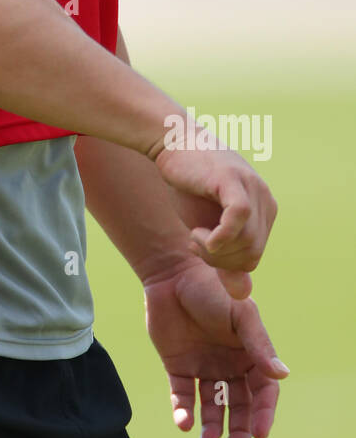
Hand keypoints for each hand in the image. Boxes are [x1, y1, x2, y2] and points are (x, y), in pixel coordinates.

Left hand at [143, 258, 288, 437]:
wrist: (173, 273)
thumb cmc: (213, 289)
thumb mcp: (241, 315)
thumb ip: (258, 345)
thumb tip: (282, 374)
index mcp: (250, 354)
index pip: (262, 392)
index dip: (263, 413)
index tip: (259, 433)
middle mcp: (229, 365)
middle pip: (238, 406)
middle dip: (237, 430)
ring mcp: (204, 367)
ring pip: (211, 406)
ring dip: (211, 426)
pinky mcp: (178, 366)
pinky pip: (183, 395)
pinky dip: (184, 411)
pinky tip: (184, 421)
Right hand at [151, 138, 276, 283]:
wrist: (171, 142)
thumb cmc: (187, 184)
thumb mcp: (205, 228)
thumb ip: (224, 258)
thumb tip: (243, 295)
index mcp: (263, 211)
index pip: (252, 257)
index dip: (223, 264)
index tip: (200, 249)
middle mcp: (265, 199)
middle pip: (251, 254)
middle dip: (219, 260)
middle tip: (195, 243)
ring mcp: (252, 188)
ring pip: (246, 241)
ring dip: (214, 249)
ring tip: (193, 234)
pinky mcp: (233, 179)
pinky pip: (239, 218)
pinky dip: (220, 236)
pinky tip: (200, 236)